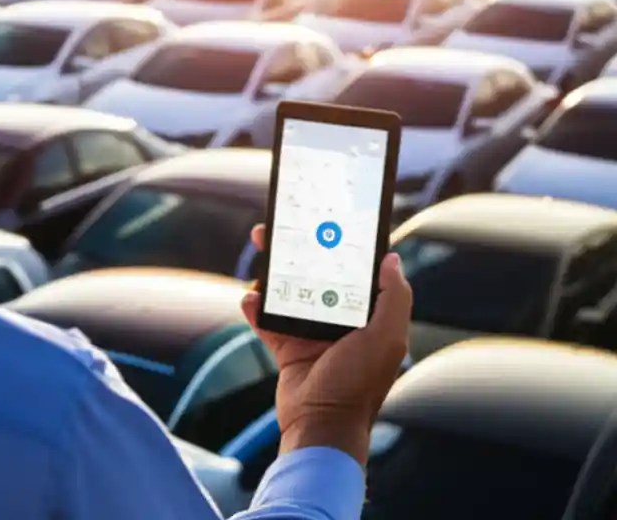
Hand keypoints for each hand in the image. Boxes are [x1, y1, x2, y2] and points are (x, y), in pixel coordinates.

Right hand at [241, 225, 411, 465]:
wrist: (320, 424)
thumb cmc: (358, 385)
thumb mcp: (387, 338)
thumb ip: (394, 298)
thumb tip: (392, 258)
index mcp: (367, 316)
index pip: (355, 272)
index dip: (342, 245)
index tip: (328, 220)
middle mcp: (339, 321)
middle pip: (315, 274)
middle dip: (297, 250)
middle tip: (279, 229)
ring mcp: (310, 333)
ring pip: (288, 291)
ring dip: (272, 272)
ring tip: (260, 251)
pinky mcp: (285, 346)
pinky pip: (266, 320)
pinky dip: (255, 307)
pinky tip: (250, 299)